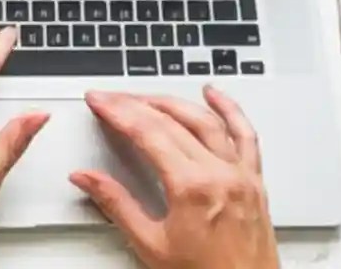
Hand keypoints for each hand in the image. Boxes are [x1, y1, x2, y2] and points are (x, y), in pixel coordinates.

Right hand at [71, 88, 277, 268]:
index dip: (118, 111)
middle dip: (136, 104)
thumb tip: (87, 179)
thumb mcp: (150, 245)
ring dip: (172, 102)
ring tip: (146, 95)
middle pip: (172, 121)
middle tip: (111, 98)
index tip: (100, 101)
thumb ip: (115, 204)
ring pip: (205, 120)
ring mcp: (240, 175)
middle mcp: (220, 174)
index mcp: (192, 188)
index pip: (148, 133)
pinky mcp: (254, 181)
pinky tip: (214, 95)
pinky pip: (245, 135)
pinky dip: (230, 110)